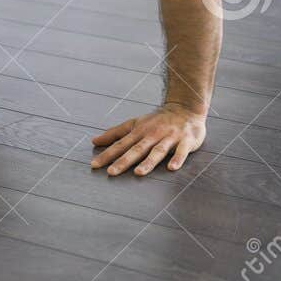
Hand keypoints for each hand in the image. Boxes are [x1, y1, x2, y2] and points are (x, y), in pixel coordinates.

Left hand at [91, 104, 206, 176]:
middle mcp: (153, 134)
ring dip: (148, 161)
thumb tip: (94, 141)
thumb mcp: (135, 123)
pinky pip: (181, 151)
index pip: (121, 144)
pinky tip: (172, 168)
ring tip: (138, 172)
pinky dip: (177, 158)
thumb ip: (115, 133)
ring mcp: (170, 137)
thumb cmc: (158, 120)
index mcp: (140, 131)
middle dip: (124, 161)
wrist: (186, 108)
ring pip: (158, 151)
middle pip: (137, 149)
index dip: (108, 154)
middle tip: (111, 172)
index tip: (95, 165)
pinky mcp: (186, 141)